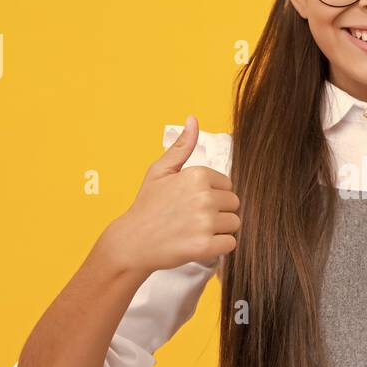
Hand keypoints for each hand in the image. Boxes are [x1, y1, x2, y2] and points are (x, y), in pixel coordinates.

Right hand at [102, 116, 240, 274]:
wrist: (132, 242)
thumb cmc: (147, 206)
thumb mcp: (160, 170)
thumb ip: (182, 146)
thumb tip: (193, 119)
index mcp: (197, 175)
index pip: (227, 185)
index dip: (212, 195)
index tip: (192, 202)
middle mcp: (204, 197)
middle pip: (234, 204)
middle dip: (218, 212)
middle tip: (193, 218)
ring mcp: (205, 222)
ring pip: (234, 224)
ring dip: (219, 230)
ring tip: (195, 230)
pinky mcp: (205, 246)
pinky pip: (230, 244)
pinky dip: (218, 247)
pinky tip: (198, 243)